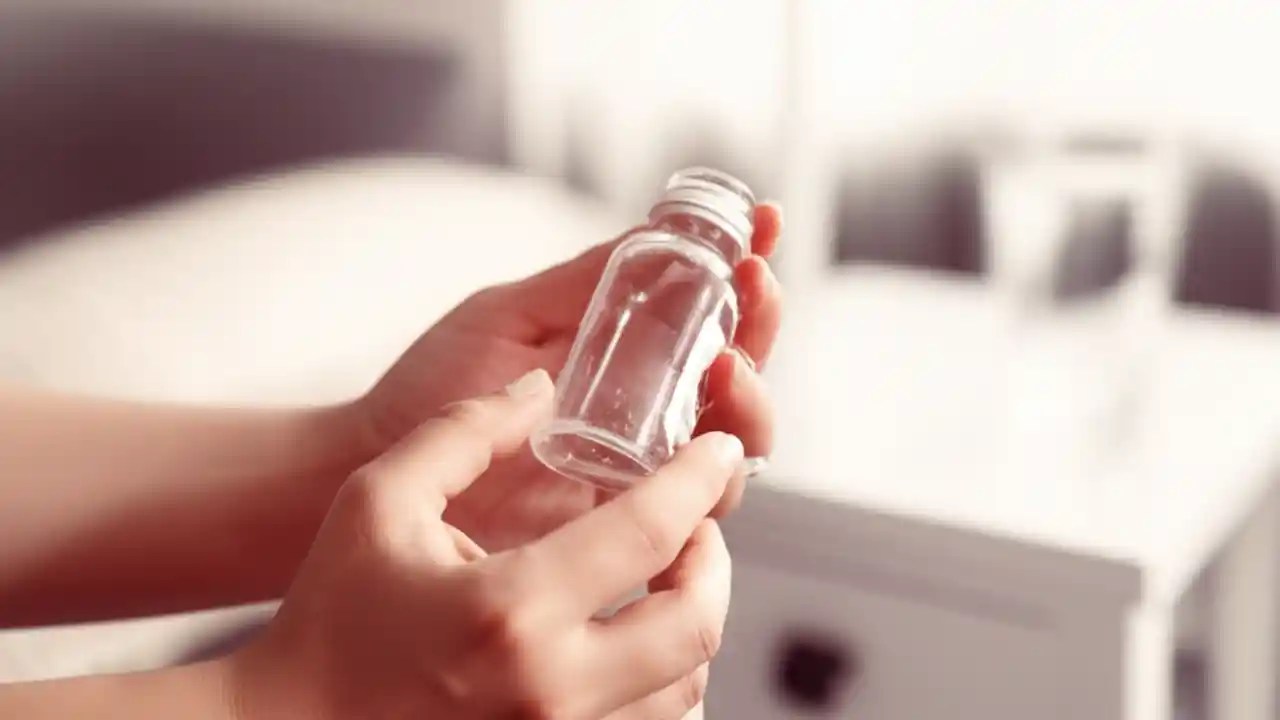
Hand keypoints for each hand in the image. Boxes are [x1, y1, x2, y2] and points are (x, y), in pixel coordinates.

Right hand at [231, 371, 741, 719]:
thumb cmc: (329, 616)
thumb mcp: (379, 501)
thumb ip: (463, 434)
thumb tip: (541, 390)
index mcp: (509, 607)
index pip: (649, 534)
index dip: (699, 480)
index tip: (720, 450)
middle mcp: (549, 687)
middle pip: (695, 624)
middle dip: (714, 560)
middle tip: (698, 524)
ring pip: (685, 686)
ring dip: (695, 621)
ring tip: (670, 577)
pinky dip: (667, 682)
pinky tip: (640, 644)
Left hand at [360, 204, 782, 548]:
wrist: (378, 460)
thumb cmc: (436, 383)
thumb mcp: (510, 315)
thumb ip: (582, 282)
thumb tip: (656, 227)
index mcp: (627, 354)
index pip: (709, 311)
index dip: (744, 269)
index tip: (764, 223)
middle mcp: (647, 411)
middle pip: (741, 373)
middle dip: (762, 326)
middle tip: (755, 285)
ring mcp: (640, 468)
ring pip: (736, 440)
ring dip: (751, 398)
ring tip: (726, 365)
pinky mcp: (624, 524)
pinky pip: (696, 507)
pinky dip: (718, 477)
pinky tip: (710, 447)